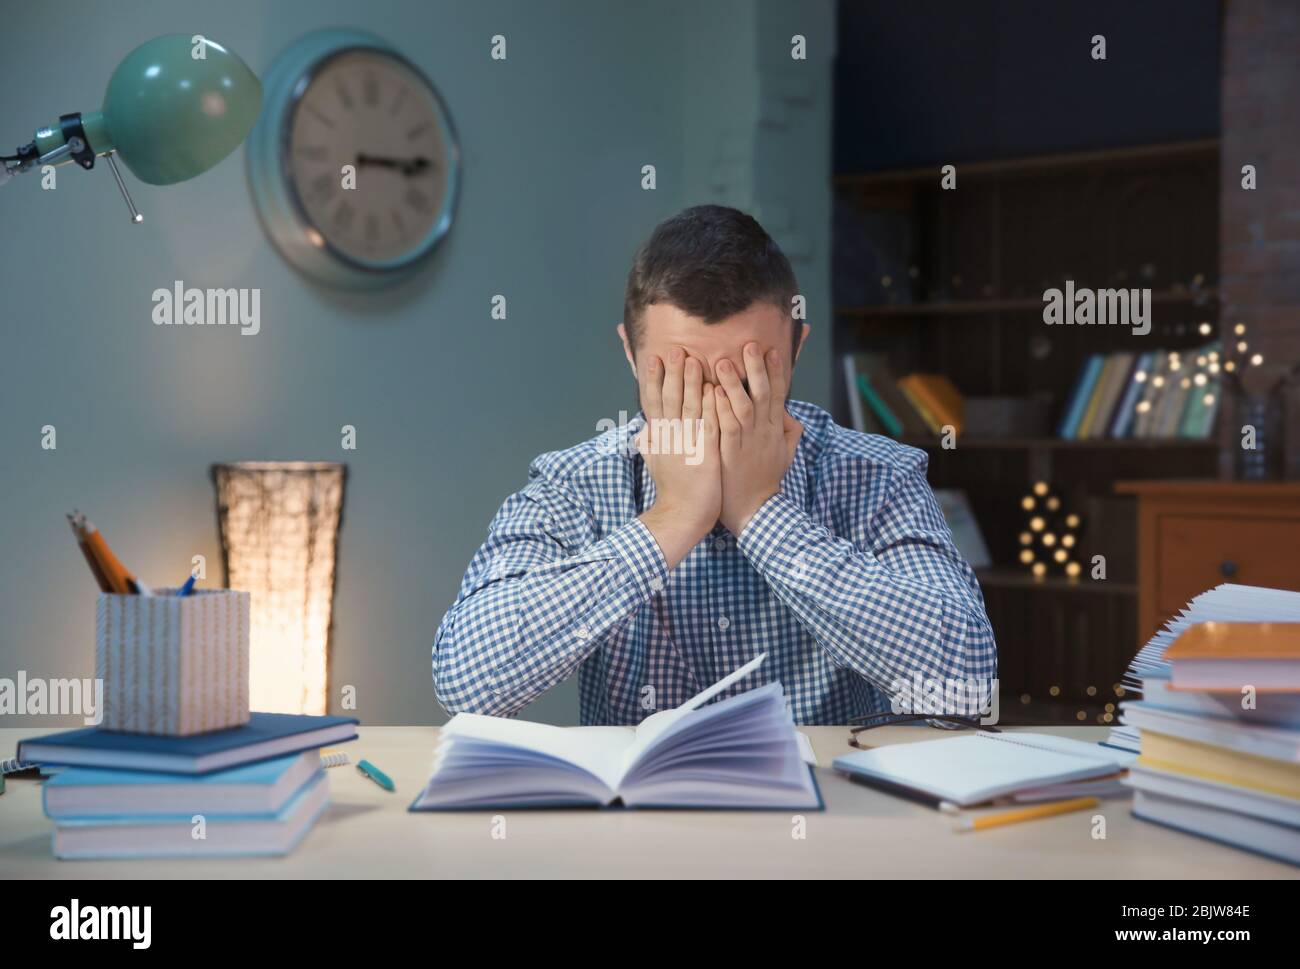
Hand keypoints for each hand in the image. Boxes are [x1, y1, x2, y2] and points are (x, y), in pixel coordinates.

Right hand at [636, 348, 721, 567]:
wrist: (682, 515)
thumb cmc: (672, 491)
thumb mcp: (655, 464)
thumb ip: (650, 444)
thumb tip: (644, 431)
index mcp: (658, 438)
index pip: (653, 402)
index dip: (654, 380)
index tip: (654, 359)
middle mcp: (670, 437)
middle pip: (669, 399)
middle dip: (672, 373)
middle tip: (675, 350)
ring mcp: (686, 444)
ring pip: (688, 407)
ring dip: (691, 383)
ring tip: (693, 360)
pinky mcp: (704, 453)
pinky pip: (707, 424)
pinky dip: (708, 406)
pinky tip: (712, 389)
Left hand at [714, 343, 802, 535]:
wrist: (754, 510)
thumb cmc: (764, 479)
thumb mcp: (784, 454)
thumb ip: (789, 431)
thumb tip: (790, 412)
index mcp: (776, 430)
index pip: (778, 394)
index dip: (776, 372)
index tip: (772, 350)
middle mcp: (763, 432)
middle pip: (762, 395)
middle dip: (757, 369)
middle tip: (750, 345)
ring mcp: (747, 442)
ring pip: (742, 407)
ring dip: (734, 384)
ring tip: (724, 363)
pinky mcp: (729, 453)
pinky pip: (725, 426)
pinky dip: (720, 408)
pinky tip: (712, 393)